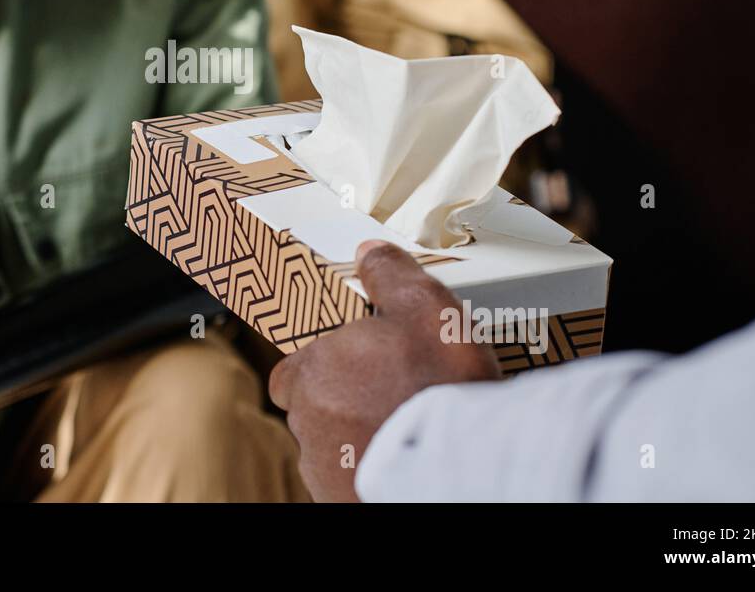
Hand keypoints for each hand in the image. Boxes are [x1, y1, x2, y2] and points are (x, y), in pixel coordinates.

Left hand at [268, 240, 502, 501]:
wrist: (459, 471)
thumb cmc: (438, 388)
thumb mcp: (425, 309)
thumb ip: (391, 276)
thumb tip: (369, 254)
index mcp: (313, 371)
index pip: (296, 370)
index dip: (325, 366)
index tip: (361, 367)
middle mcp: (308, 422)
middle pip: (315, 408)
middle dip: (346, 402)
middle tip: (394, 396)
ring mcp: (324, 468)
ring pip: (333, 447)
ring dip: (360, 438)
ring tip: (407, 430)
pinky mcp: (341, 500)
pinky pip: (350, 479)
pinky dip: (371, 470)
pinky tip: (406, 461)